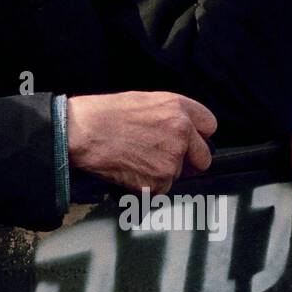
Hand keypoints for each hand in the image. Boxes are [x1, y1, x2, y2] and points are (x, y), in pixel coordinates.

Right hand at [67, 92, 216, 193]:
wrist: (82, 132)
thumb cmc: (102, 114)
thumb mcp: (143, 101)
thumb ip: (168, 114)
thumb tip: (179, 130)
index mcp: (178, 107)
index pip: (209, 126)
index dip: (197, 136)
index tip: (189, 142)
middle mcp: (182, 131)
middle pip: (203, 158)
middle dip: (188, 162)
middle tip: (163, 160)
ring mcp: (172, 158)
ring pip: (177, 176)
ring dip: (160, 174)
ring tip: (134, 160)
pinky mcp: (159, 181)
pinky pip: (159, 190)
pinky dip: (146, 187)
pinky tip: (128, 171)